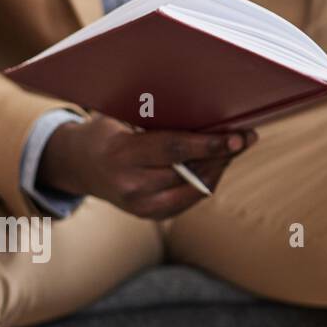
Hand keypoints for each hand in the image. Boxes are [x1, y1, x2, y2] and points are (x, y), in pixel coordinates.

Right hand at [38, 114, 257, 219]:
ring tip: (234, 147)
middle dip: (223, 154)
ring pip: (195, 189)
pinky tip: (216, 163)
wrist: (80, 166)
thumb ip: (158, 119)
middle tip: (247, 137)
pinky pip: (190, 199)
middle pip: (190, 172)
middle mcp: (131, 186)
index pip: (174, 150)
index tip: (239, 136)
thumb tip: (208, 110)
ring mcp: (141, 206)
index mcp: (121, 155)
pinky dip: (206, 181)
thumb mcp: (124, 117)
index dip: (210, 144)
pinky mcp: (150, 216)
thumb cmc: (109, 131)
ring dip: (218, 167)